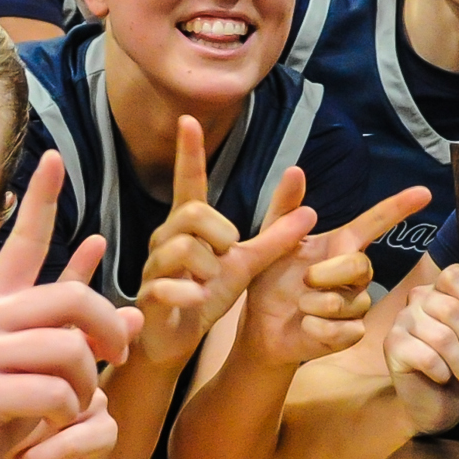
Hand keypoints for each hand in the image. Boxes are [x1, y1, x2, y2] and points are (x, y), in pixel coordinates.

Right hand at [0, 153, 141, 458]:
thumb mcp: (40, 372)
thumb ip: (81, 337)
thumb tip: (137, 311)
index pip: (21, 244)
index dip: (39, 202)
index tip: (50, 159)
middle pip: (73, 298)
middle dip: (109, 328)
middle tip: (119, 358)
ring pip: (69, 348)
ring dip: (87, 383)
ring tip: (76, 403)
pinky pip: (53, 390)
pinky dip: (67, 411)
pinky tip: (52, 422)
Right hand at [133, 117, 317, 365]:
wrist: (176, 339)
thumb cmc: (205, 294)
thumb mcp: (246, 264)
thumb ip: (276, 239)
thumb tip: (311, 211)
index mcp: (189, 226)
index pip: (189, 182)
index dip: (189, 152)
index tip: (187, 119)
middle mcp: (166, 238)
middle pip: (193, 213)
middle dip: (219, 234)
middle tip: (225, 255)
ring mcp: (153, 265)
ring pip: (184, 249)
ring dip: (207, 269)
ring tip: (207, 284)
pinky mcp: (148, 294)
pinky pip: (171, 285)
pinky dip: (191, 295)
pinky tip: (195, 301)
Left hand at [236, 179, 433, 366]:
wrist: (260, 328)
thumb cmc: (269, 280)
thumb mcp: (271, 240)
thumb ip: (285, 207)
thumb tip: (295, 169)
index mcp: (340, 246)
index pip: (375, 222)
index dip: (399, 206)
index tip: (424, 192)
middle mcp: (354, 274)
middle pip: (361, 266)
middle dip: (329, 272)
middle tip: (304, 279)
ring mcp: (356, 305)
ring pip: (351, 302)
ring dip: (316, 304)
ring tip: (299, 306)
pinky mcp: (350, 334)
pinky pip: (345, 331)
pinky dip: (317, 328)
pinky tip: (305, 326)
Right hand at [384, 264, 458, 434]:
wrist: (433, 405)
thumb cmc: (458, 370)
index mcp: (440, 292)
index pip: (454, 276)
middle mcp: (418, 300)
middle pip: (451, 309)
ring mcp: (402, 321)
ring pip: (441, 336)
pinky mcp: (392, 345)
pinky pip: (425, 356)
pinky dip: (441, 371)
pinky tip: (444, 378)